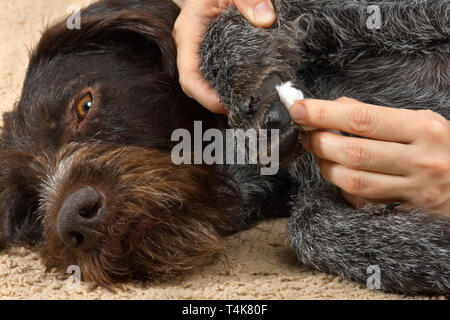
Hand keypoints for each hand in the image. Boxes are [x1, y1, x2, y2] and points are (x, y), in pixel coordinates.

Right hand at [173, 0, 275, 113]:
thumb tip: (265, 19)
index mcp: (188, 32)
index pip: (189, 77)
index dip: (206, 97)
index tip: (228, 106)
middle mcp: (191, 47)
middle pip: (197, 87)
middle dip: (217, 103)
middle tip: (246, 112)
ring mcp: (201, 51)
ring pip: (207, 84)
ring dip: (225, 98)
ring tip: (249, 107)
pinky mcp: (213, 53)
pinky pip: (217, 76)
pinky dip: (231, 87)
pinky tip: (249, 92)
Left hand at [290, 97, 449, 214]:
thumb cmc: (441, 147)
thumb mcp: (420, 122)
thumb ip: (376, 114)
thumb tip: (332, 107)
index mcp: (423, 128)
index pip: (361, 119)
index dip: (324, 114)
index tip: (298, 109)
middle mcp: (420, 160)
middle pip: (353, 152)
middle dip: (320, 142)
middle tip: (307, 134)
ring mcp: (414, 189)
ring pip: (353, 180)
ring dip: (326, 166)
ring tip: (321, 154)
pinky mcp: (406, 211)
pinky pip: (362, 201)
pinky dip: (342, 187)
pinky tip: (340, 175)